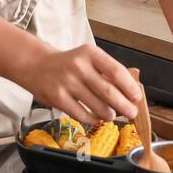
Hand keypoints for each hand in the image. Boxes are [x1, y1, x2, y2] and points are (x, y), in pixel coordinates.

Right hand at [14, 44, 142, 126]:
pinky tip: (97, 118)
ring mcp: (66, 82)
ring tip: (112, 115)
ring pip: (97, 105)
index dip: (129, 87)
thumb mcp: (87, 58)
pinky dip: (93, 119)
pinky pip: (81, 114)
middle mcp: (78, 66)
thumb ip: (107, 71)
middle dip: (124, 105)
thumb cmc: (68, 63)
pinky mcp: (57, 97)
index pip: (116, 71)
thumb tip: (130, 92)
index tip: (136, 97)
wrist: (36, 65)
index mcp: (90, 53)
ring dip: (109, 114)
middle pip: (108, 91)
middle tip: (131, 113)